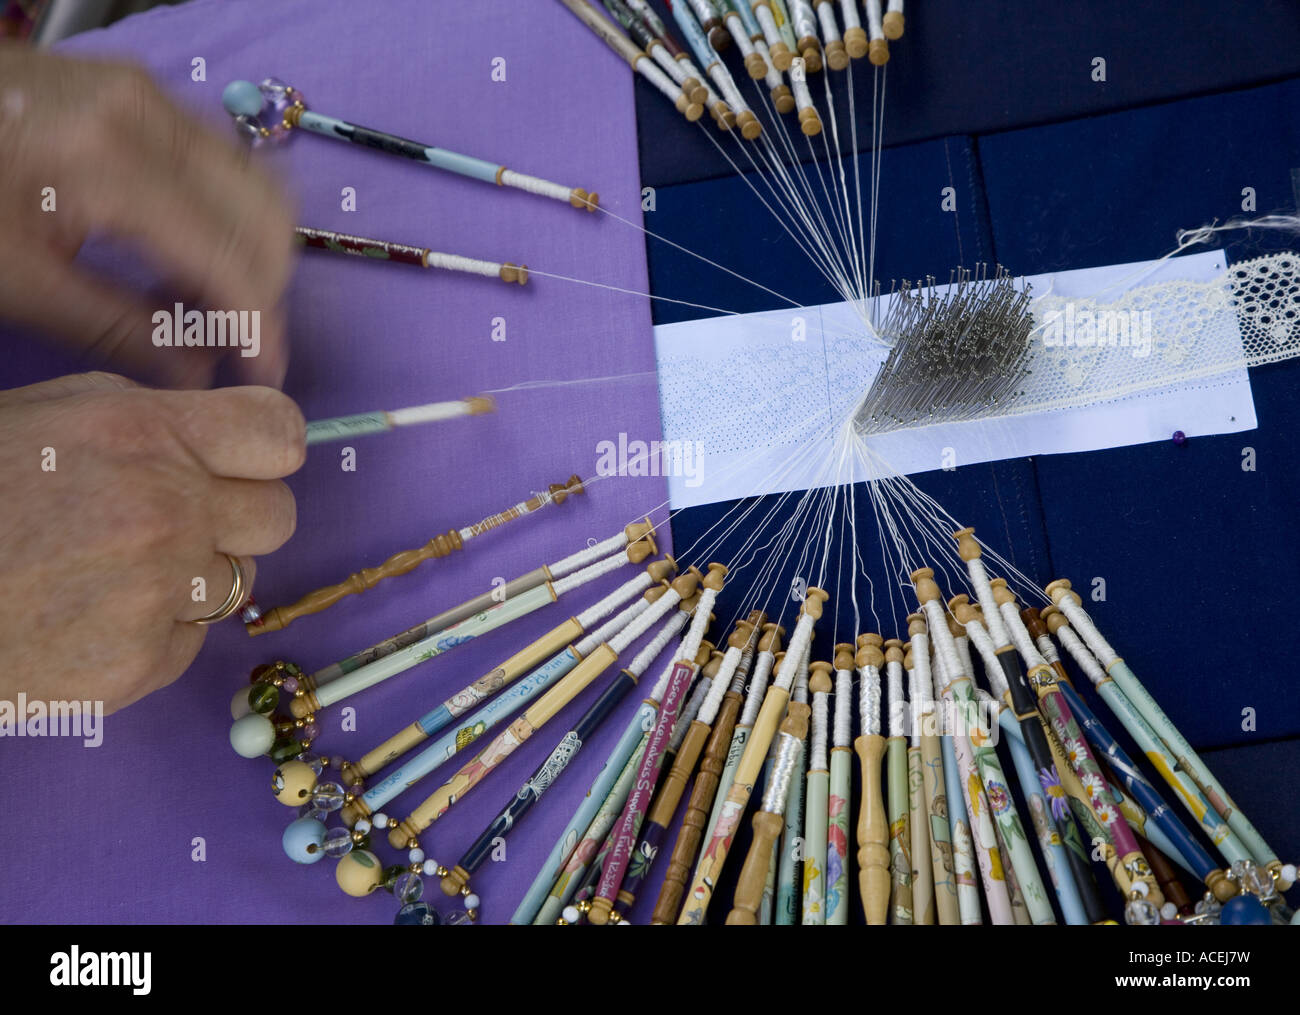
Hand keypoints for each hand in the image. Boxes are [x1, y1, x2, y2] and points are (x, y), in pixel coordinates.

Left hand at [0, 44, 294, 387]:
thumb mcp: (19, 282)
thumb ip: (117, 332)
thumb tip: (202, 375)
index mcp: (109, 162)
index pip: (229, 256)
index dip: (258, 325)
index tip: (264, 376)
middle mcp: (148, 115)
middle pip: (264, 216)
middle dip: (263, 291)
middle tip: (232, 343)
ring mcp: (151, 96)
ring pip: (259, 187)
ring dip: (252, 254)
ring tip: (208, 303)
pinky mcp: (146, 95)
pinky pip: (227, 164)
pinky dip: (230, 219)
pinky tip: (187, 258)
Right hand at [0, 373, 304, 712]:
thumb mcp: (49, 417)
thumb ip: (150, 421)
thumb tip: (223, 436)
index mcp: (144, 434)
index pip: (279, 434)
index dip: (268, 448)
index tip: (250, 459)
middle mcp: (166, 510)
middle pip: (276, 515)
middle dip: (234, 515)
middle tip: (174, 520)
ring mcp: (158, 592)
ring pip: (237, 580)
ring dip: (194, 574)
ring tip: (110, 570)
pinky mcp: (141, 664)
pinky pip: (192, 639)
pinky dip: (156, 630)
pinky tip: (90, 617)